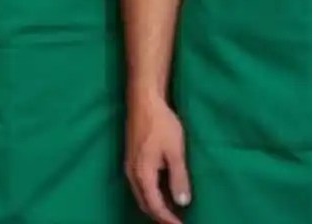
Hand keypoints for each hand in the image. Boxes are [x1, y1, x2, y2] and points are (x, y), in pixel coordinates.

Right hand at [126, 94, 190, 223]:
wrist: (143, 100)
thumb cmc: (161, 124)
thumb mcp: (175, 152)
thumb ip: (178, 178)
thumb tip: (182, 202)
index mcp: (142, 174)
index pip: (155, 206)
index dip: (168, 219)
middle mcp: (132, 174)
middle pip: (144, 204)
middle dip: (159, 216)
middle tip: (176, 222)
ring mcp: (129, 166)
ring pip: (140, 195)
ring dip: (154, 206)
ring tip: (170, 212)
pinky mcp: (131, 159)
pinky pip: (139, 185)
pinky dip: (150, 195)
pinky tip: (161, 192)